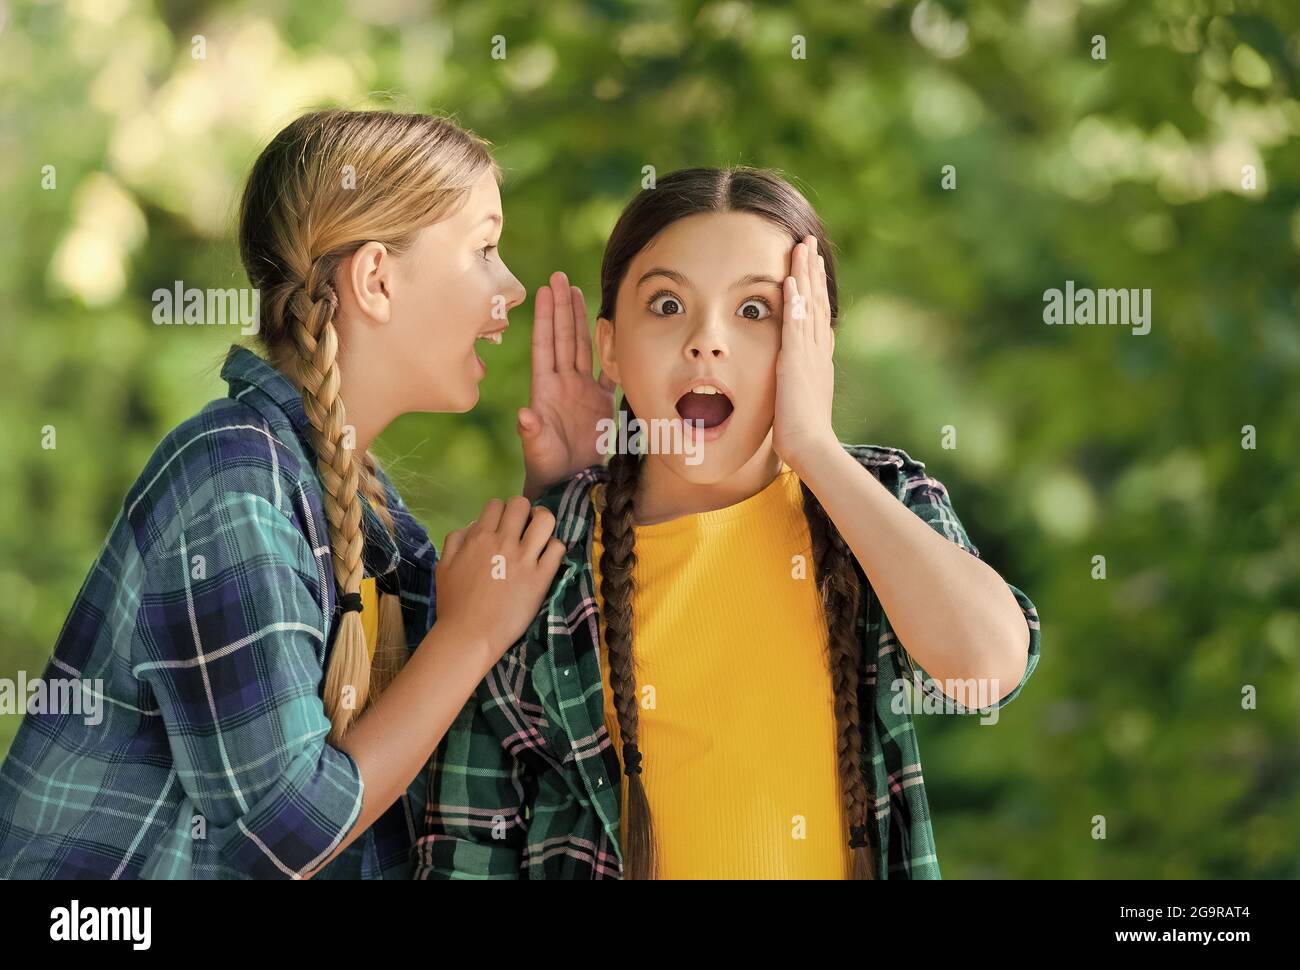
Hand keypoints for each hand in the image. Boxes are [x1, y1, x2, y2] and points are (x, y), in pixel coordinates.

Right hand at [434, 496, 566, 671]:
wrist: (469, 635)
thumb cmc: (453, 604)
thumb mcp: (443, 566)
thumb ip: (455, 541)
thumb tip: (472, 526)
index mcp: (478, 538)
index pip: (496, 504)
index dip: (501, 511)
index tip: (504, 524)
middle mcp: (503, 542)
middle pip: (521, 504)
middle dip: (524, 511)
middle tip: (524, 527)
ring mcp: (524, 559)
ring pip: (545, 519)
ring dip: (543, 522)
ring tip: (540, 535)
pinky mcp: (541, 578)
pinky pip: (557, 549)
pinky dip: (555, 548)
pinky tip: (548, 557)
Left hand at [518, 272, 616, 499]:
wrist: (567, 483)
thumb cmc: (547, 468)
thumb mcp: (537, 449)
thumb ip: (531, 431)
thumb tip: (523, 415)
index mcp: (545, 389)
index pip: (545, 345)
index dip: (544, 317)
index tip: (544, 290)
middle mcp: (562, 383)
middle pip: (562, 337)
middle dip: (561, 306)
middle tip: (559, 276)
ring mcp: (580, 390)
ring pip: (580, 346)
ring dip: (578, 319)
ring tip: (576, 290)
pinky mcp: (599, 402)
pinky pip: (605, 368)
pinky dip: (608, 348)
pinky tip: (609, 327)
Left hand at [774, 236, 838, 473]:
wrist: (811, 446)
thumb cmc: (801, 432)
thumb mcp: (800, 399)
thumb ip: (796, 382)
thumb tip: (789, 378)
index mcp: (817, 358)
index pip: (817, 314)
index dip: (815, 288)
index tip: (811, 266)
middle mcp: (817, 350)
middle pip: (816, 301)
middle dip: (811, 271)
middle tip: (808, 243)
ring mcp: (809, 354)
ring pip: (808, 305)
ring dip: (804, 275)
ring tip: (801, 247)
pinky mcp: (796, 361)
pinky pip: (795, 324)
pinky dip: (794, 300)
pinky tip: (790, 280)